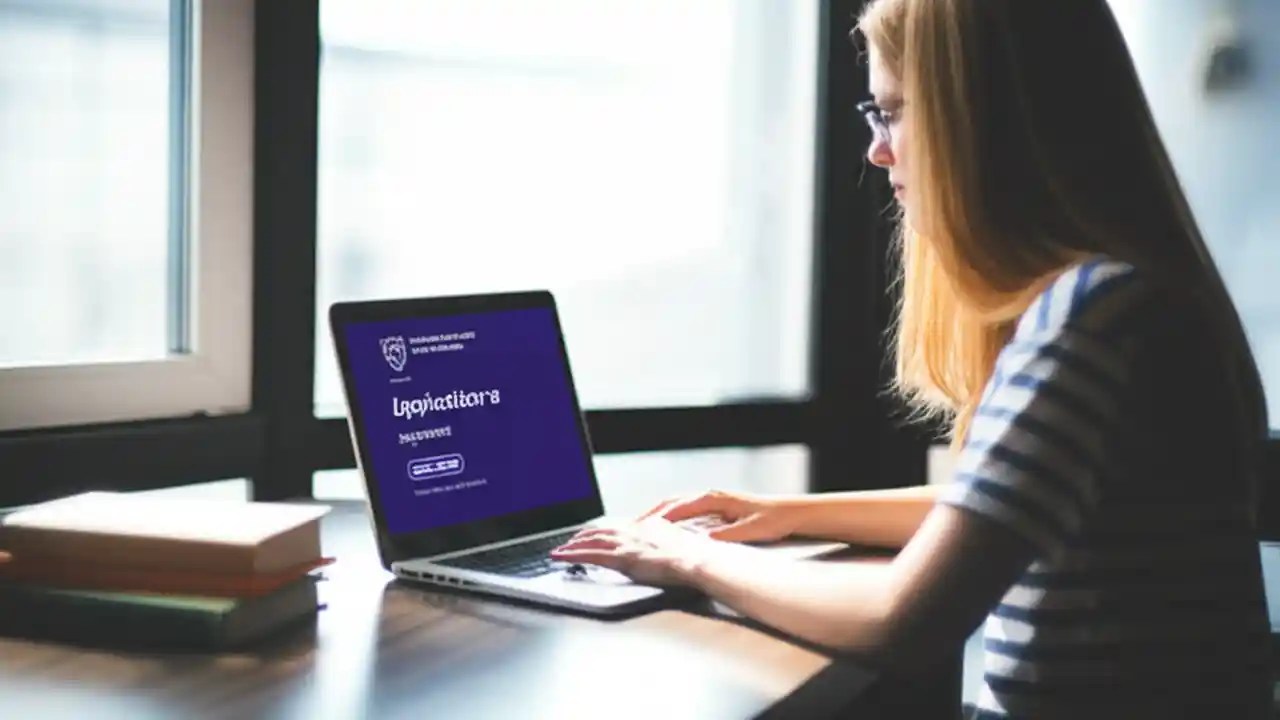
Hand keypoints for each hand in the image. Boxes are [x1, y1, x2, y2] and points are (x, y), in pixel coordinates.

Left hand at [550, 517, 726, 585]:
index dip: (605, 530)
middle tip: (570, 540)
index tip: (596, 533)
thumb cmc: (695, 555)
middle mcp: (634, 530)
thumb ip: (668, 543)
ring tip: (561, 549)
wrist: (697, 559)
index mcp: (649, 525)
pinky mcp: (621, 557)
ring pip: (591, 540)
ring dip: (573, 545)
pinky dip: (572, 555)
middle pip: (602, 530)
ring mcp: (627, 542)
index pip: (620, 526)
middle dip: (584, 535)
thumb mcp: (682, 542)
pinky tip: (561, 556)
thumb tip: (666, 549)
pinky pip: (590, 555)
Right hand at [639, 489, 797, 542]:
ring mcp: (713, 501)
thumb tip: (702, 542)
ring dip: (659, 515)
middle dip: (651, 514)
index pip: (679, 506)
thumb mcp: (750, 530)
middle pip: (672, 502)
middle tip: (631, 527)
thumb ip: (726, 536)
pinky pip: (687, 511)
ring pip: (678, 505)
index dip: (659, 518)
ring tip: (642, 528)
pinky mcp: (717, 508)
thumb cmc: (773, 520)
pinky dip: (672, 518)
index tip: (642, 528)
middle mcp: (711, 496)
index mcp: (715, 499)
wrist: (790, 513)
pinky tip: (666, 529)